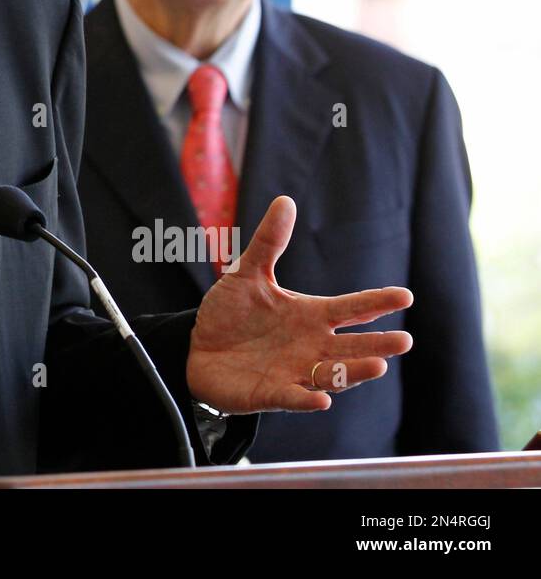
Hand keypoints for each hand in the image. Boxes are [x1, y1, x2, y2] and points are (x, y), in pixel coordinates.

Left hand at [186, 195, 413, 414]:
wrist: (196, 350)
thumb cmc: (230, 314)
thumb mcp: (247, 274)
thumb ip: (268, 242)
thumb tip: (285, 201)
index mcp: (310, 316)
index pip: (350, 309)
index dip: (377, 303)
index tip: (405, 296)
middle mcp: (310, 346)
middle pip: (351, 346)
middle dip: (377, 345)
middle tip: (405, 341)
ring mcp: (294, 372)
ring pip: (332, 376)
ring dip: (354, 373)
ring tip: (378, 366)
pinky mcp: (270, 393)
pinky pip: (292, 398)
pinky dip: (306, 400)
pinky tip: (322, 401)